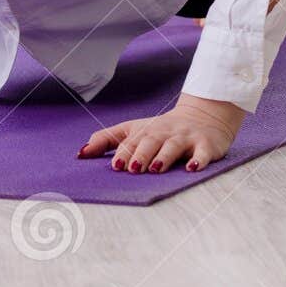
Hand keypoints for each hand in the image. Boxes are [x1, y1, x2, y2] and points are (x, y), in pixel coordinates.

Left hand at [77, 93, 246, 173]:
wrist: (203, 117)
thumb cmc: (160, 130)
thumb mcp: (133, 130)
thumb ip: (106, 140)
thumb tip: (80, 153)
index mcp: (145, 130)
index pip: (132, 141)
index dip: (124, 153)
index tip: (116, 166)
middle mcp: (164, 132)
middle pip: (151, 141)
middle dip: (141, 154)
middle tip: (134, 169)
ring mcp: (185, 137)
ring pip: (173, 146)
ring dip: (164, 157)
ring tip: (156, 168)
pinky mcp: (205, 145)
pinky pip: (203, 152)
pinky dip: (199, 160)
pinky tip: (193, 168)